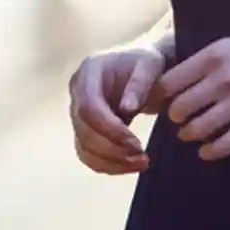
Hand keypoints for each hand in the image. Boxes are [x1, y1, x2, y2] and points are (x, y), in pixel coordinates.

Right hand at [69, 43, 167, 174]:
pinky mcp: (85, 129)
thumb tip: (126, 108)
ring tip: (141, 163)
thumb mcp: (151, 64)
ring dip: (111, 162)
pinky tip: (131, 166)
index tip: (135, 142)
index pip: (89, 106)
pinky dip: (108, 166)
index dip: (110, 129)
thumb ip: (140, 83)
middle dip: (113, 149)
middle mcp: (77, 91)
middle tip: (142, 157)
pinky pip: (89, 155)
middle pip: (84, 130)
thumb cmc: (147, 63)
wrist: (143, 68)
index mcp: (89, 71)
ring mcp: (78, 112)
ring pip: (84, 147)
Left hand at [159, 19, 229, 160]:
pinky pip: (226, 143)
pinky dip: (212, 151)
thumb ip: (214, 58)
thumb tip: (188, 74)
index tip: (159, 102)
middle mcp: (224, 77)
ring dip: (191, 134)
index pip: (170, 81)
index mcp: (215, 54)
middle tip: (178, 120)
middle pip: (180, 108)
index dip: (159, 96)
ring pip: (199, 128)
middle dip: (175, 117)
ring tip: (192, 134)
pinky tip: (208, 151)